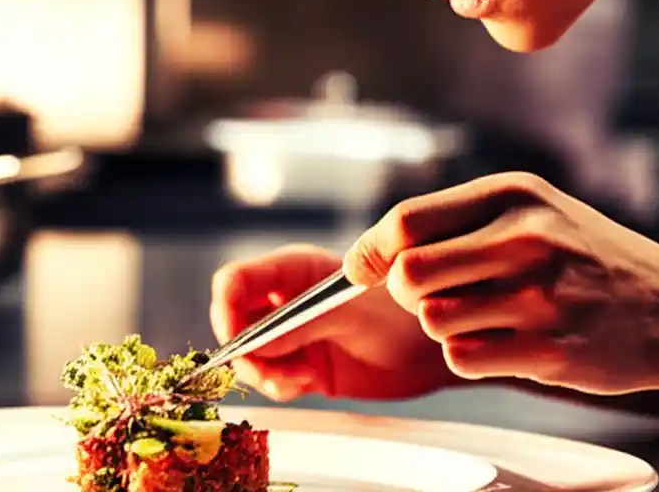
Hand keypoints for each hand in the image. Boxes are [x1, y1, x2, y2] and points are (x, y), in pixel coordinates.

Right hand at [209, 245, 459, 401]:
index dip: (225, 311)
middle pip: (235, 322)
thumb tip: (257, 343)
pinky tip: (307, 383)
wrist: (433, 348)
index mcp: (292, 271)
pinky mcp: (303, 365)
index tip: (236, 344)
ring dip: (264, 373)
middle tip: (271, 371)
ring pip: (249, 356)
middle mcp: (285, 301)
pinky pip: (271, 379)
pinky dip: (280, 386)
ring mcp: (293, 335)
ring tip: (299, 378)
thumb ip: (303, 324)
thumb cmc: (401, 312)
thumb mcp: (351, 313)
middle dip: (245, 351)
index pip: (235, 282)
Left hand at [346, 172, 658, 395]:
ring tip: (487, 318)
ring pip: (433, 320)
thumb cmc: (592, 260)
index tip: (365, 268)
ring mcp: (541, 296)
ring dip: (445, 327)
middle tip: (434, 296)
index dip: (373, 250)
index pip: (406, 220)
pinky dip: (472, 357)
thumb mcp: (536, 213)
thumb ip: (457, 224)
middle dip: (405, 294)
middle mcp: (526, 238)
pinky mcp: (552, 350)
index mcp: (514, 196)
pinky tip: (510, 343)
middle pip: (409, 275)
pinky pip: (464, 359)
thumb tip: (369, 255)